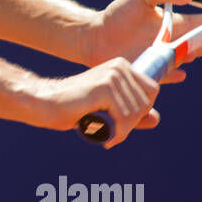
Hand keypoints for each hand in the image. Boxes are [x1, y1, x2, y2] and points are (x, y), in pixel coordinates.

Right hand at [38, 58, 160, 148]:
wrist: (45, 104)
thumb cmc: (74, 108)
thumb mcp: (107, 111)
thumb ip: (131, 114)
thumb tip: (156, 118)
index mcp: (122, 67)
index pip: (151, 91)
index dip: (141, 111)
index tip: (122, 123)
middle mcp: (120, 67)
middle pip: (146, 103)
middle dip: (131, 123)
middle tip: (112, 132)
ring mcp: (113, 75)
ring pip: (136, 112)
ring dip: (123, 130)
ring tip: (104, 133)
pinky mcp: (105, 86)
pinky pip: (124, 117)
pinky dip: (117, 132)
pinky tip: (103, 135)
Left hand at [86, 0, 201, 82]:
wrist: (94, 36)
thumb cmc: (118, 14)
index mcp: (175, 24)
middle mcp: (173, 43)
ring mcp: (163, 58)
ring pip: (186, 59)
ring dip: (195, 55)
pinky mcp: (149, 71)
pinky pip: (166, 76)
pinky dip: (173, 75)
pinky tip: (180, 74)